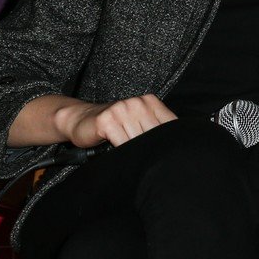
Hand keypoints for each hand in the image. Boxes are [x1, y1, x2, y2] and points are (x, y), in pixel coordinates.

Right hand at [55, 94, 176, 148]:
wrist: (81, 119)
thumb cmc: (113, 125)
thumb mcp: (138, 122)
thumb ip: (155, 127)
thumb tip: (177, 144)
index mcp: (150, 102)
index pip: (170, 124)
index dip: (170, 141)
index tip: (169, 154)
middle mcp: (137, 103)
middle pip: (155, 134)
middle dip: (151, 147)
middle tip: (147, 157)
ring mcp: (122, 109)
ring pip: (139, 140)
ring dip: (136, 151)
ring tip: (130, 152)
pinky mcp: (107, 120)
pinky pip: (122, 143)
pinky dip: (122, 150)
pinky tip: (118, 150)